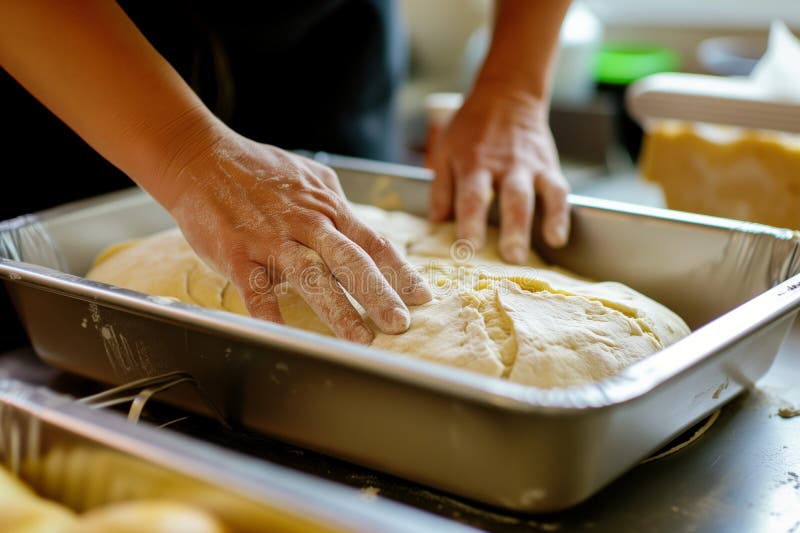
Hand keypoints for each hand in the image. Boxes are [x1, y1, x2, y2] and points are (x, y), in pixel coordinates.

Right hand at [164, 125, 431, 343]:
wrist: (201, 159)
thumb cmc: (257, 170)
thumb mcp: (309, 179)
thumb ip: (334, 208)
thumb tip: (359, 230)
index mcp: (328, 209)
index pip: (373, 243)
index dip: (400, 271)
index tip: (422, 296)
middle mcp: (307, 225)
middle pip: (351, 262)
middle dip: (380, 294)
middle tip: (401, 323)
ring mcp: (273, 240)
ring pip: (312, 277)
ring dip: (338, 310)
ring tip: (360, 339)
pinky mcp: (240, 255)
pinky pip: (258, 290)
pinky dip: (271, 315)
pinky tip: (286, 337)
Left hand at [429, 81, 569, 263]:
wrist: (507, 95)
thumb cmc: (471, 129)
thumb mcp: (446, 151)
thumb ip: (441, 188)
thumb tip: (436, 223)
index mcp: (473, 163)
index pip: (472, 195)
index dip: (470, 222)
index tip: (467, 248)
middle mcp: (503, 165)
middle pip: (510, 198)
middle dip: (512, 229)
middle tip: (511, 258)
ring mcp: (528, 166)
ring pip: (536, 195)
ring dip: (540, 223)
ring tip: (539, 250)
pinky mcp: (548, 167)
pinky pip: (558, 192)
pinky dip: (560, 215)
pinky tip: (557, 238)